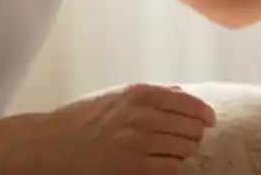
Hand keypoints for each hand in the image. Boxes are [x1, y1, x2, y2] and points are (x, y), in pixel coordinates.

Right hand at [23, 83, 216, 174]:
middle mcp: (143, 116)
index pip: (191, 103)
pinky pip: (172, 168)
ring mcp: (139, 144)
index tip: (209, 121)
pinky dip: (172, 167)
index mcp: (141, 94)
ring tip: (171, 151)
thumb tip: (184, 94)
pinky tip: (161, 164)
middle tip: (188, 138)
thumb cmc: (83, 119)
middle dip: (194, 134)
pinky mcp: (134, 168)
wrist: (52, 145)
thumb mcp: (117, 95)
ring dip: (183, 152)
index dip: (205, 114)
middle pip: (192, 128)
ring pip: (185, 149)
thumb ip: (152, 94)